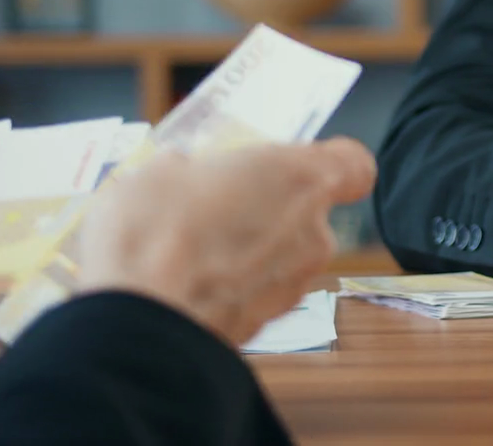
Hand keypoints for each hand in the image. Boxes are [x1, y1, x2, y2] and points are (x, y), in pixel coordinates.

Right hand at [76, 137, 376, 344]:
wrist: (139, 324)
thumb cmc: (154, 230)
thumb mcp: (160, 173)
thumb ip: (193, 170)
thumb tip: (181, 172)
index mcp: (300, 180)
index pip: (353, 166)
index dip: (331, 164)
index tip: (296, 167)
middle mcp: (312, 234)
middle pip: (307, 214)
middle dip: (266, 211)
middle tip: (212, 209)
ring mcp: (293, 287)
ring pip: (281, 258)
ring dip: (247, 253)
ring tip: (187, 252)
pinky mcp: (267, 328)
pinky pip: (255, 295)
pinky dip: (230, 290)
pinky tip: (184, 286)